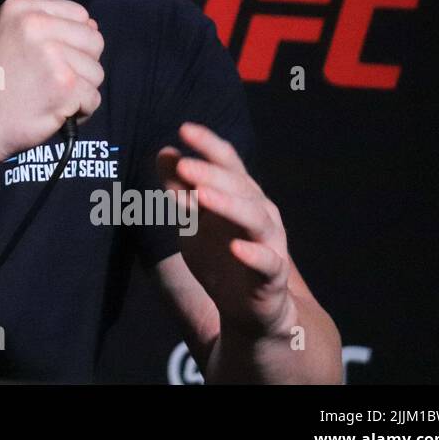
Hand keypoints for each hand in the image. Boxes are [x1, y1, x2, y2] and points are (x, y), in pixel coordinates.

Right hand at [0, 0, 103, 164]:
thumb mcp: (5, 37)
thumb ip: (45, 28)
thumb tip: (92, 27)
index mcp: (22, 8)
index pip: (78, 13)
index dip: (74, 38)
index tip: (55, 57)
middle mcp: (37, 24)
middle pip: (93, 41)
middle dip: (82, 65)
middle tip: (53, 81)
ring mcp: (52, 54)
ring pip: (96, 71)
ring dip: (81, 91)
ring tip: (50, 97)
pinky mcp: (64, 85)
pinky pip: (93, 98)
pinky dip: (80, 112)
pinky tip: (54, 112)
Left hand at [157, 123, 295, 339]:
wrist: (248, 310)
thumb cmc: (221, 256)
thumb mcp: (194, 221)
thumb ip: (180, 189)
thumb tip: (165, 152)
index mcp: (240, 195)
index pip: (228, 162)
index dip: (209, 145)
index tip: (184, 129)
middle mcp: (260, 212)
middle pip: (238, 186)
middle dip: (210, 173)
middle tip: (183, 165)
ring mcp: (270, 242)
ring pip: (254, 217)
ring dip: (228, 204)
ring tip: (202, 196)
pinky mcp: (273, 275)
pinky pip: (268, 262)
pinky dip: (254, 254)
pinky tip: (236, 248)